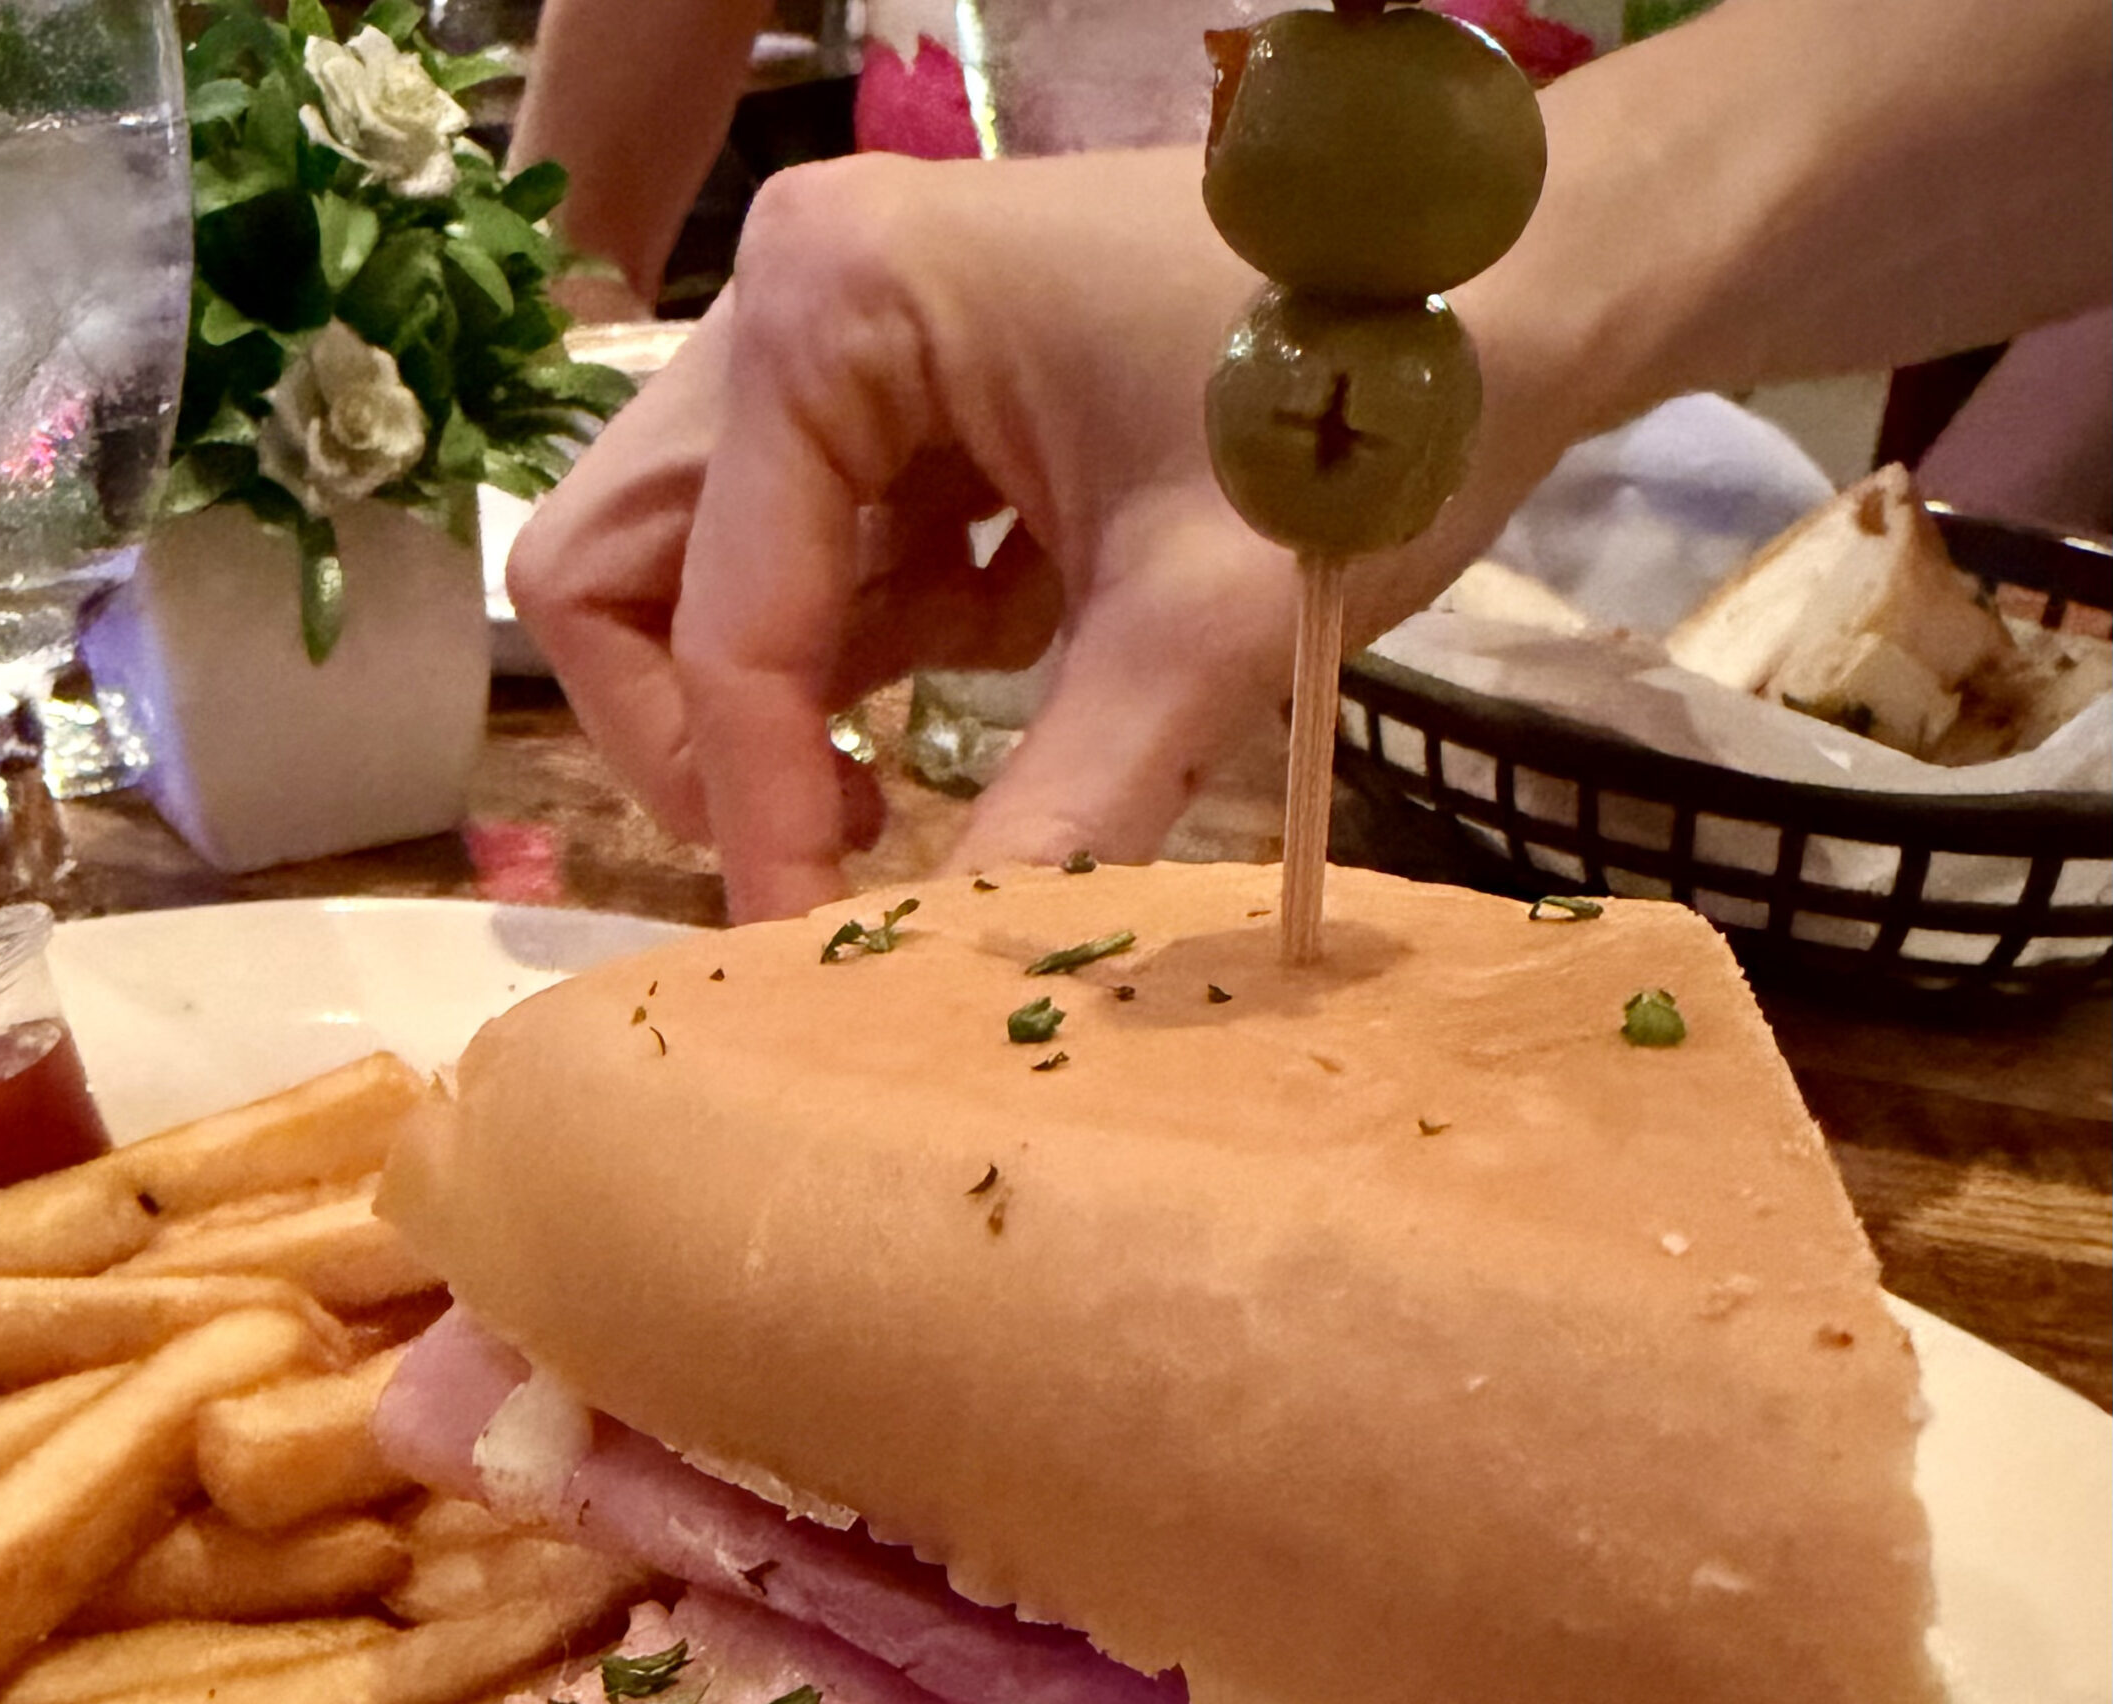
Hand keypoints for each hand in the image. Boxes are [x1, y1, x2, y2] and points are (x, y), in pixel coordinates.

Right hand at [511, 148, 1321, 919]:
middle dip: (699, 739)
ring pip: (695, 569)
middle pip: (617, 572)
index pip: (713, 619)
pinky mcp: (898, 391)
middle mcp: (787, 299)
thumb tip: (944, 993)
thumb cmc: (1366, 399)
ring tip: (910, 772)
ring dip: (785, 697)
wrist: (1521, 276)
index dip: (753, 808)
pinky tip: (1002, 654)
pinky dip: (873, 645)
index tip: (813, 949)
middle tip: (811, 853)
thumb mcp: (1203, 623)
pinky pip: (806, 558)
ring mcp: (835, 339)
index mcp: (829, 309)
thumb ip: (1062, 807)